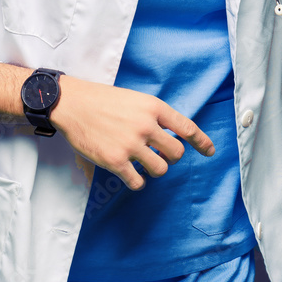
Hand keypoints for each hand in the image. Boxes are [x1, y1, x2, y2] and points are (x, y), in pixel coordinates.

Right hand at [50, 75, 213, 189]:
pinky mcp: (116, 161)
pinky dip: (136, 181)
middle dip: (170, 157)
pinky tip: (129, 175)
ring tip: (141, 164)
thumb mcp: (134, 99)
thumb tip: (169, 136)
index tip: (210, 151)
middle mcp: (146, 125)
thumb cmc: (102, 100)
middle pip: (177, 153)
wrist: (72, 103)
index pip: (187, 127)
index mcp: (153, 107)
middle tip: (158, 155)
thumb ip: (152, 116)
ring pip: (160, 169)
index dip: (202, 142)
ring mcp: (132, 144)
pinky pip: (138, 182)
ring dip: (153, 169)